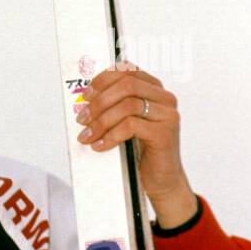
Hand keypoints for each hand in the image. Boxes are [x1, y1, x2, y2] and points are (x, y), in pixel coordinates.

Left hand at [75, 61, 197, 227]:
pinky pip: (131, 126)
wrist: (162, 179)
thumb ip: (115, 106)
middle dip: (100, 101)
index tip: (86, 95)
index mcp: (154, 89)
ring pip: (128, 105)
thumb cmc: (142, 149)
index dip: (103, 79)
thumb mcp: (127, 121)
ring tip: (88, 135)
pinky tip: (100, 145)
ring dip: (101, 121)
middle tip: (82, 117)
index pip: (127, 70)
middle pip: (127, 85)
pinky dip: (111, 135)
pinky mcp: (165, 133)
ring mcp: (167, 115)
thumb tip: (85, 100)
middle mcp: (164, 98)